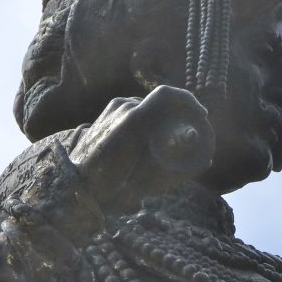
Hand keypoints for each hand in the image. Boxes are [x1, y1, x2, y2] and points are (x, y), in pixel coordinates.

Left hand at [71, 85, 215, 211]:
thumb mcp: (142, 180)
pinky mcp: (105, 114)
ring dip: (161, 116)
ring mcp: (112, 109)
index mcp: (134, 121)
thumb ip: (172, 168)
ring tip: (169, 134)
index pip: (166, 95)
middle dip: (178, 111)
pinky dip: (145, 118)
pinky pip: (132, 109)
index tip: (200, 114)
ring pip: (146, 105)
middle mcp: (122, 109)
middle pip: (159, 100)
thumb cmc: (107, 185)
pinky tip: (148, 136)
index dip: (187, 101)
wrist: (74, 184)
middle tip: (190, 126)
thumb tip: (207, 160)